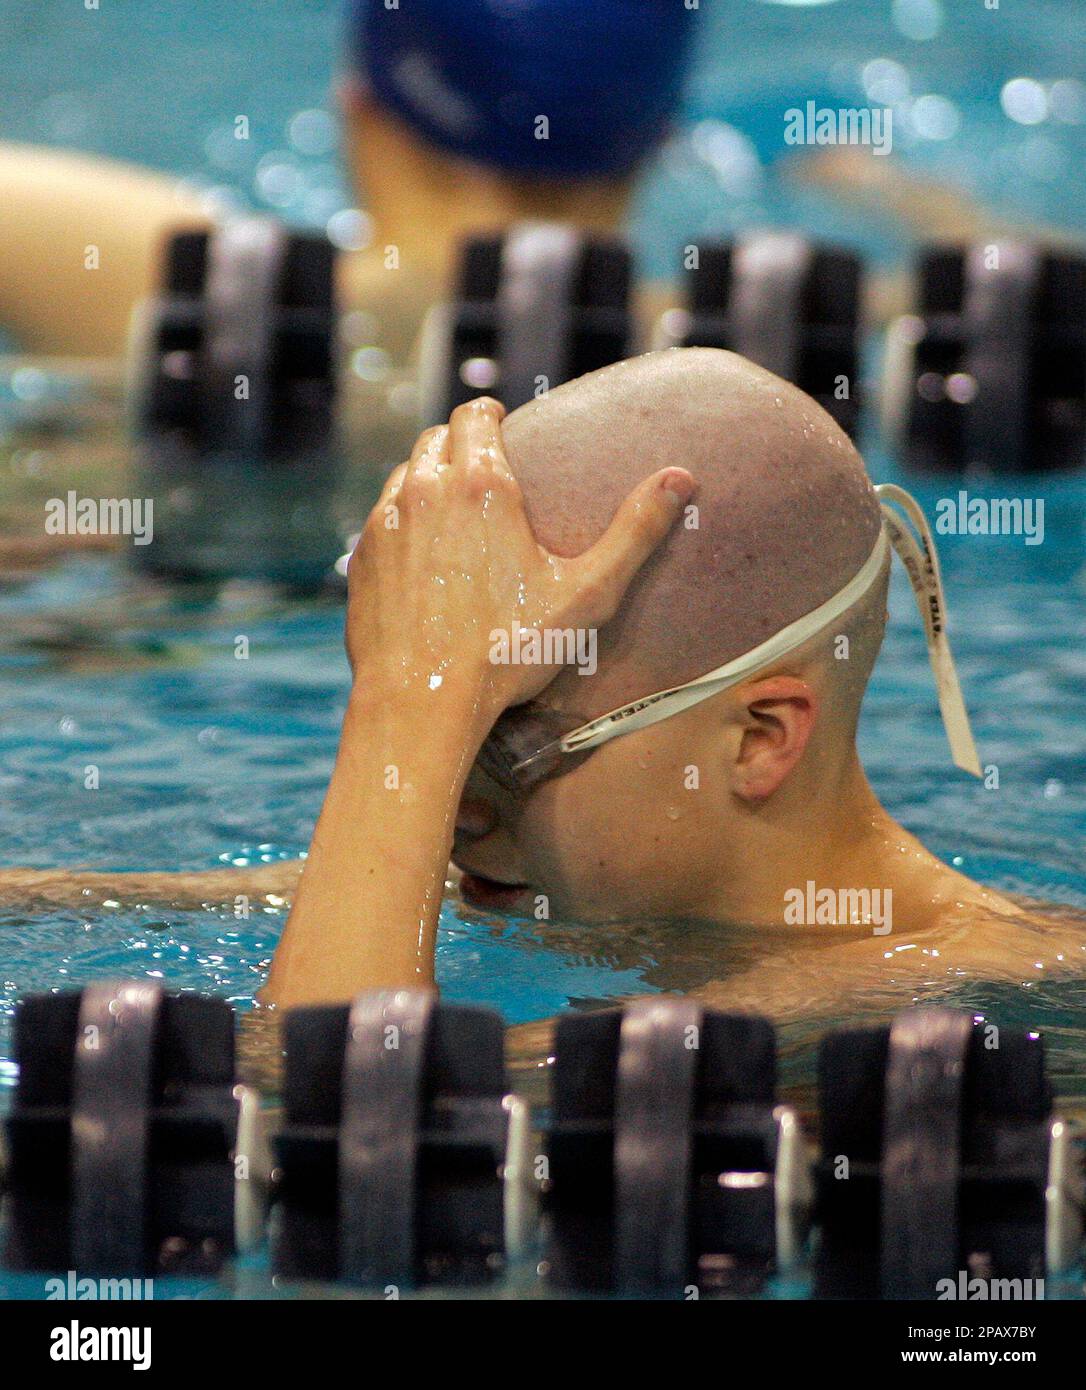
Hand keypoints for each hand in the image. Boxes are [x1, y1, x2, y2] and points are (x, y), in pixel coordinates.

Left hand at [345, 397, 693, 723]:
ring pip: (403, 475)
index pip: (473, 416)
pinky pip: (380, 519)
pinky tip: (419, 551)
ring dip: (426, 477)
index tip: (499, 423)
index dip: (488, 415)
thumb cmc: (507, 652)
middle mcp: (424, 491)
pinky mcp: (360, 560)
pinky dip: (400, 521)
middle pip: (435, 438)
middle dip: (458, 441)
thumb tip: (681, 479)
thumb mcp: (586, 594)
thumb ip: (635, 533)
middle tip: (481, 462)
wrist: (423, 701)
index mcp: (481, 485)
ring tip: (450, 504)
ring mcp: (384, 524)